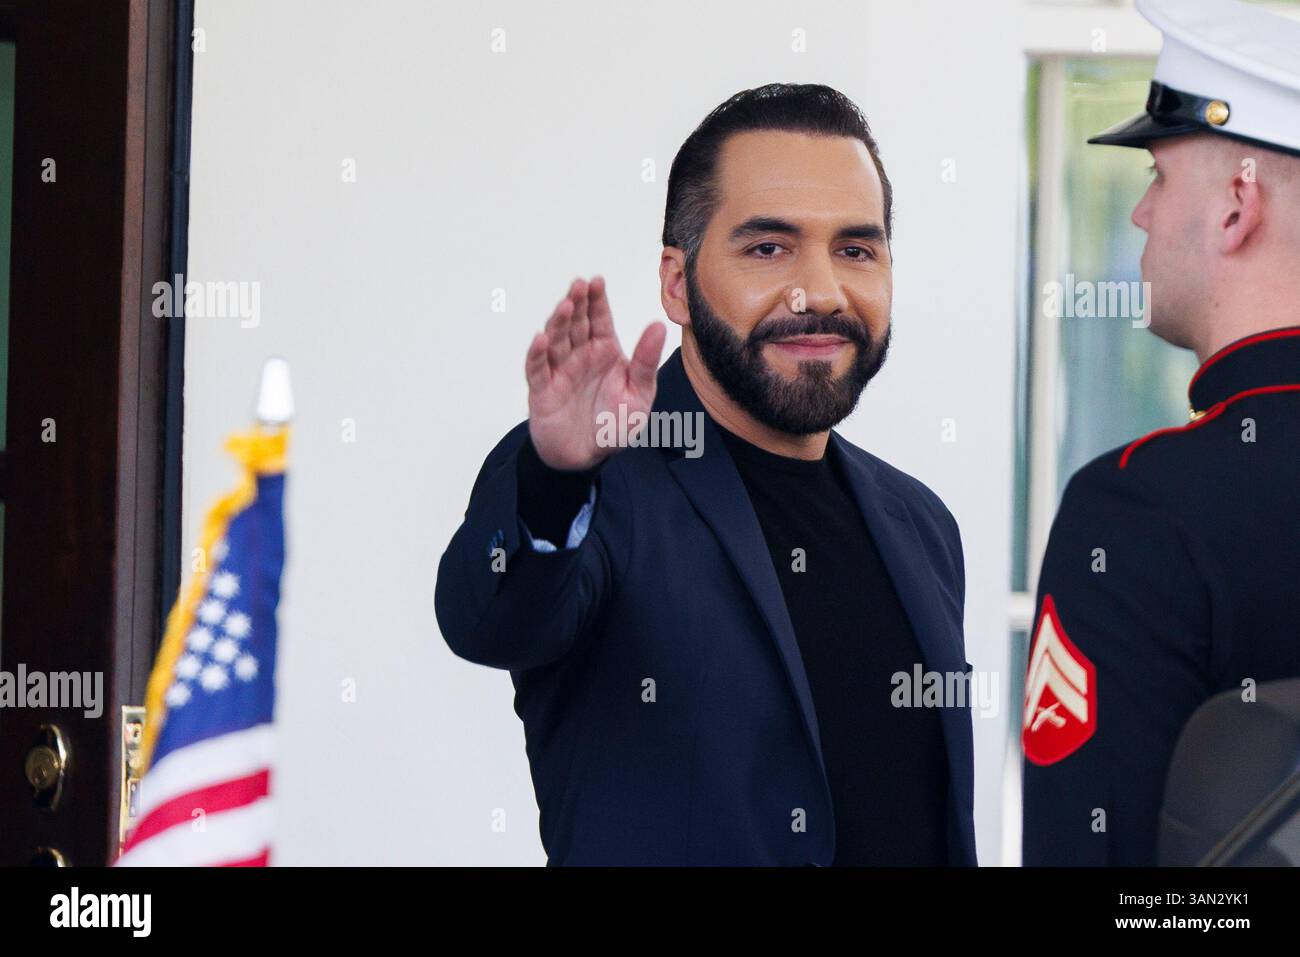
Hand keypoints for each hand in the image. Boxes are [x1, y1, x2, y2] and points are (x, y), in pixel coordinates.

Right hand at [525, 276, 665, 470]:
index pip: (600, 319)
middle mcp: (580, 356)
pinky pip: (538, 369)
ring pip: (556, 340)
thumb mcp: (640, 394)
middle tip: (580, 284)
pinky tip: (541, 339)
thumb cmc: (615, 425)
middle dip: (577, 303)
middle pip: (576, 323)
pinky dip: (537, 354)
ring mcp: (560, 370)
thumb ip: (646, 361)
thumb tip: (658, 325)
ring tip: (565, 305)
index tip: (597, 280)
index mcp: (605, 351)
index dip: (597, 300)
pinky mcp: (543, 390)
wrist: (589, 458)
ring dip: (558, 322)